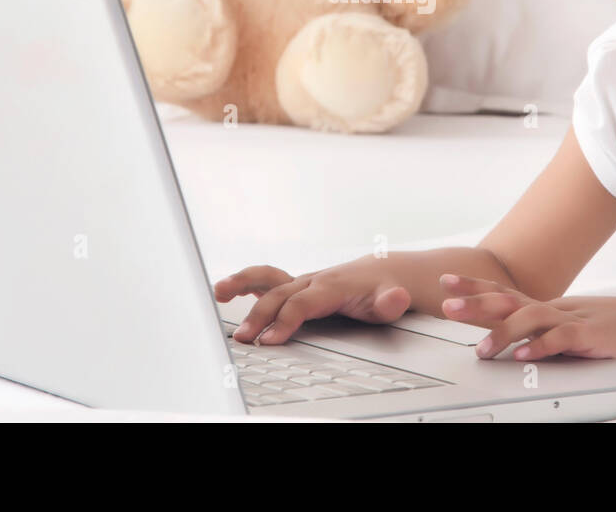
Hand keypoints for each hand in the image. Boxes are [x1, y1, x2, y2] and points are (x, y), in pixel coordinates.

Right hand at [214, 260, 410, 345]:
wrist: (385, 272)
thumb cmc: (384, 289)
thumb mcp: (393, 299)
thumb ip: (392, 302)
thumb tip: (396, 298)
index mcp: (331, 286)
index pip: (301, 305)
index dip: (284, 322)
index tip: (269, 342)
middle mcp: (313, 280)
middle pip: (279, 296)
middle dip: (259, 316)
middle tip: (244, 338)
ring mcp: (303, 281)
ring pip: (269, 279)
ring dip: (243, 284)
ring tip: (219, 291)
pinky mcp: (297, 285)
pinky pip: (268, 280)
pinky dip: (247, 283)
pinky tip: (226, 291)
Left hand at [438, 274, 615, 367]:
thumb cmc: (610, 329)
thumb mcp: (568, 328)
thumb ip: (541, 332)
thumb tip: (511, 342)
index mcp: (545, 307)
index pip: (503, 292)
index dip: (474, 286)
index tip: (446, 281)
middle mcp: (553, 308)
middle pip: (507, 300)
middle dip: (475, 302)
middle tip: (446, 305)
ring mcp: (571, 318)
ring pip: (530, 318)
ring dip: (503, 333)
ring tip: (482, 350)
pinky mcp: (590, 335)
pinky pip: (561, 338)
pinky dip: (540, 346)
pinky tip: (524, 356)